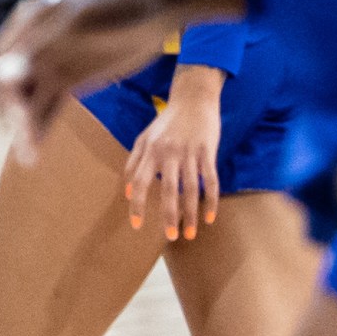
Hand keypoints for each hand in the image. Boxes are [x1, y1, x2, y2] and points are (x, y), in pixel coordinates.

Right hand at [0, 0, 176, 163]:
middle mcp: (33, 42)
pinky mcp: (71, 78)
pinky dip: (41, 124)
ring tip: (29, 156)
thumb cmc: (117, 7)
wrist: (158, 7)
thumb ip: (38, 48)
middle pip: (11, 83)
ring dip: (25, 125)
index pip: (0, 61)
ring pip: (29, 97)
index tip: (10, 121)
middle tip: (23, 144)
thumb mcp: (77, 23)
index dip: (0, 91)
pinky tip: (37, 145)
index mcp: (28, 21)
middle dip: (12, 114)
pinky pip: (48, 103)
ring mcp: (53, 62)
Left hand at [124, 64, 225, 241]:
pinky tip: (209, 218)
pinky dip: (211, 201)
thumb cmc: (167, 121)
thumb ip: (133, 162)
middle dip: (168, 215)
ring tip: (190, 234)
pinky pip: (210, 181)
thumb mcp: (144, 137)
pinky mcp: (208, 152)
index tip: (137, 226)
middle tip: (170, 237)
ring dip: (190, 214)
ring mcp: (190, 152)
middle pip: (167, 189)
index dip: (136, 204)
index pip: (139, 182)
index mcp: (150, 150)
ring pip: (190, 189)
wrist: (193, 98)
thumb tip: (125, 191)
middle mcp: (169, 153)